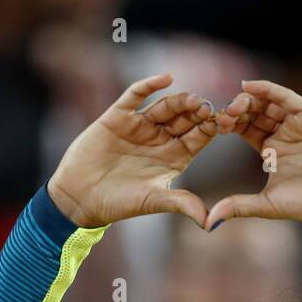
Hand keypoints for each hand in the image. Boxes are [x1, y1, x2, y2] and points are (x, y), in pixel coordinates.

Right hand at [46, 72, 216, 228]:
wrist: (79, 197)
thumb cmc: (119, 203)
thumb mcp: (154, 201)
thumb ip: (182, 204)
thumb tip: (210, 222)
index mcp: (174, 158)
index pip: (197, 138)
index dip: (209, 129)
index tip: (221, 123)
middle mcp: (160, 139)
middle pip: (184, 119)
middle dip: (197, 112)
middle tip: (207, 107)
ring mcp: (140, 126)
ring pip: (165, 107)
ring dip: (179, 101)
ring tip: (192, 99)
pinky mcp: (118, 116)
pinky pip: (135, 95)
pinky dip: (150, 85)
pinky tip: (166, 78)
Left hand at [204, 80, 301, 229]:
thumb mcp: (266, 204)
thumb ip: (238, 207)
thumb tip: (208, 223)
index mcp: (271, 148)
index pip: (245, 128)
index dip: (230, 124)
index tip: (215, 126)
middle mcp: (284, 132)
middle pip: (255, 112)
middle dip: (237, 110)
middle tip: (223, 114)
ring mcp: (298, 123)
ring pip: (268, 102)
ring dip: (249, 100)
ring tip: (235, 103)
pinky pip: (287, 98)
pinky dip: (269, 90)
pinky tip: (249, 86)